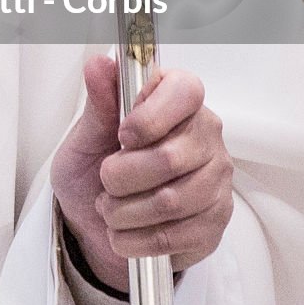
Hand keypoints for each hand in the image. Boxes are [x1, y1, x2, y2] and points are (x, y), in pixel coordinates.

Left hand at [52, 55, 233, 294]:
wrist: (96, 223)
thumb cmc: (94, 168)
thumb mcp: (86, 135)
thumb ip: (99, 104)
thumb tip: (99, 64)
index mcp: (177, 99)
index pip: (185, 91)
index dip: (151, 116)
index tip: (122, 136)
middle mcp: (206, 134)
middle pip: (171, 157)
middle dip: (122, 177)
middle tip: (105, 180)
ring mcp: (217, 179)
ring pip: (172, 202)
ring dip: (126, 212)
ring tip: (109, 209)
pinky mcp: (216, 220)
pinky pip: (177, 236)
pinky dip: (138, 240)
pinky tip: (123, 234)